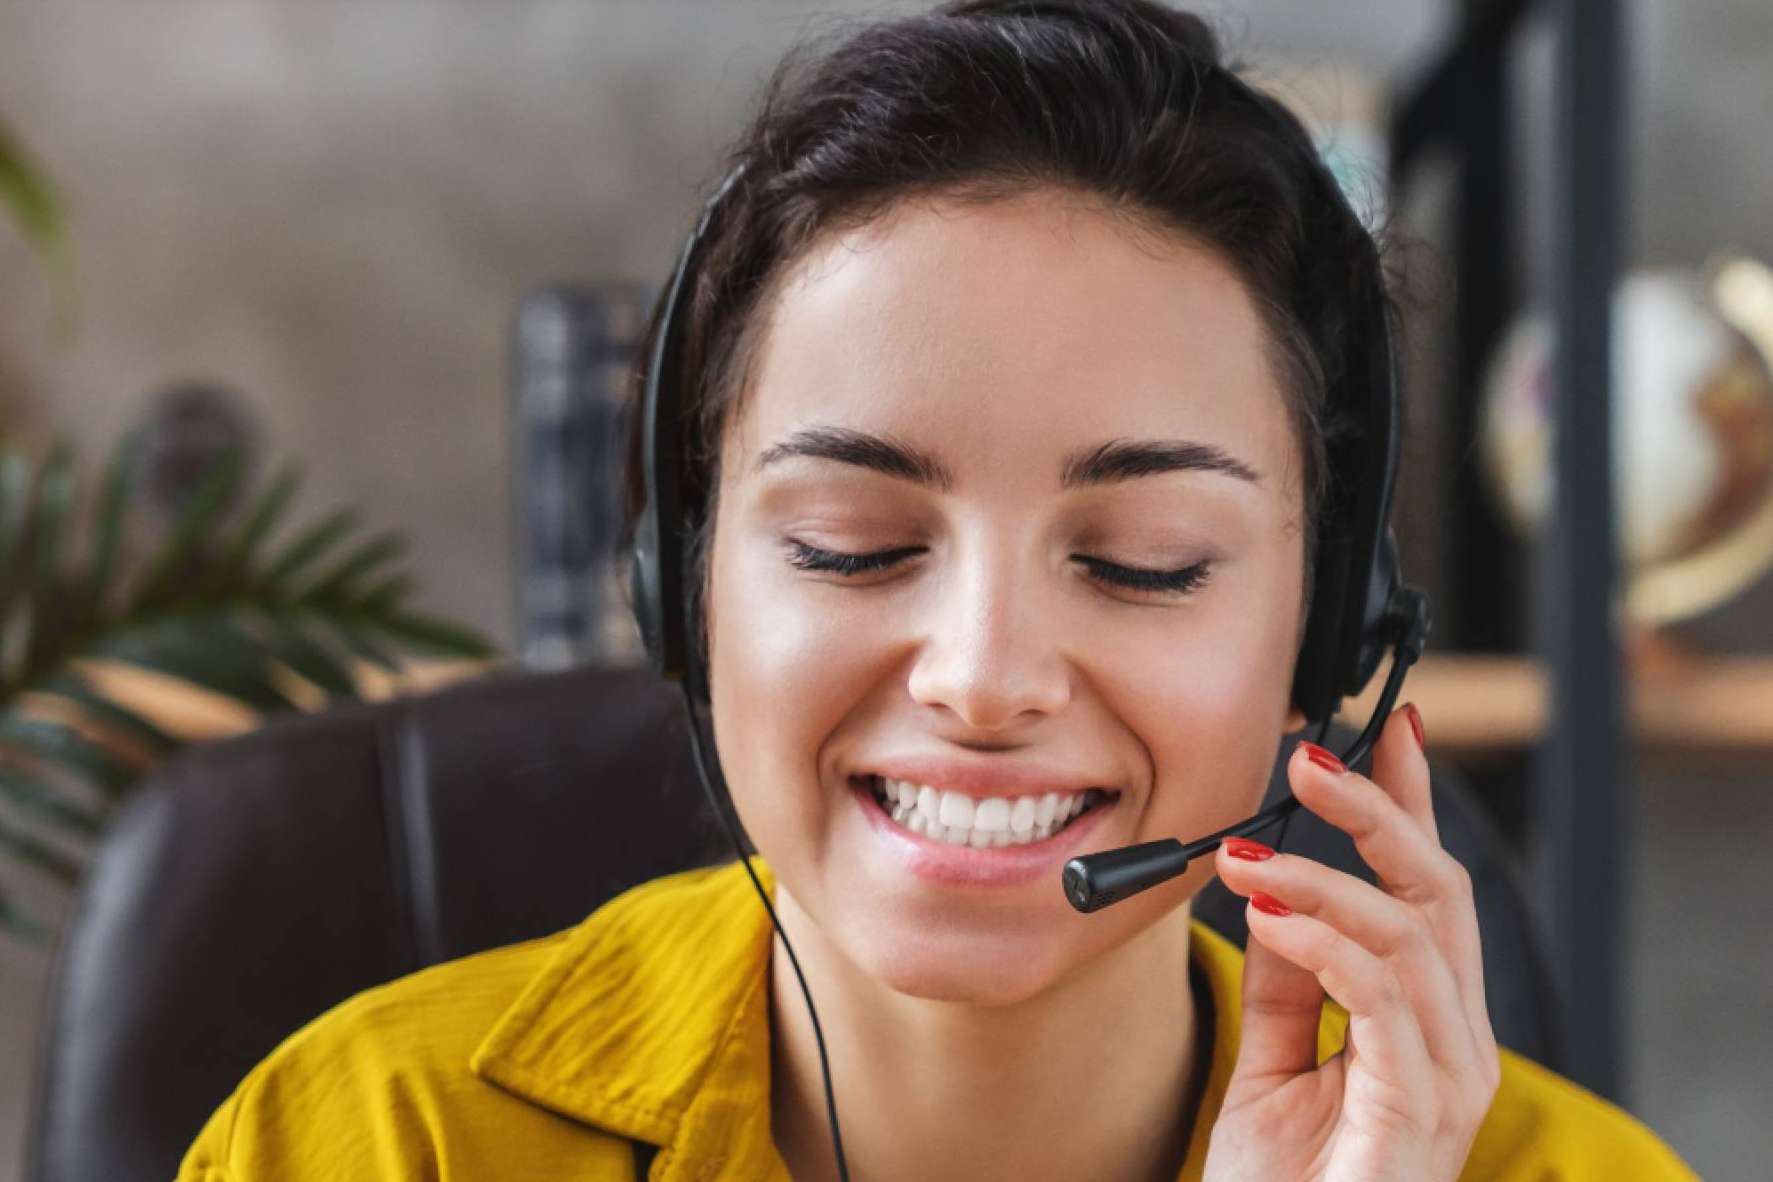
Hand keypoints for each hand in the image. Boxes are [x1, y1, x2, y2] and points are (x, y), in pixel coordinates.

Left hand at [1200, 704, 1501, 1181]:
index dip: (1407, 808)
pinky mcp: (1421, 1105)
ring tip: (1243, 852)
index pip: (1424, 894)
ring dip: (1324, 874)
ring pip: (1412, 931)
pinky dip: (1324, 937)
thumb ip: (1289, 982)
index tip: (1383, 732)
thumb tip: (1276, 892)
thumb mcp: (1274, 1064)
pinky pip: (1383, 992)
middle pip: (1437, 894)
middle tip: (1311, 755)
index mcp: (1424, 1026)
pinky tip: (1269, 909)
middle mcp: (1453, 1042)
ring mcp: (1447, 1075)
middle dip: (1380, 810)